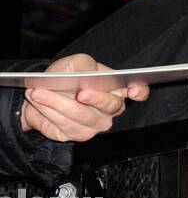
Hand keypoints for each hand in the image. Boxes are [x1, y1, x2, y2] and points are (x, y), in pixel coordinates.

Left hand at [20, 53, 148, 141]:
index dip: (139, 91)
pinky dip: (50, 112)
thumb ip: (86, 67)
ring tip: (39, 92)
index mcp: (117, 88)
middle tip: (80, 93)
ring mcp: (97, 124)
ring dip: (59, 103)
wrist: (40, 93)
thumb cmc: (65, 77)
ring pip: (84, 116)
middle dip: (96, 98)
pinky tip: (39, 102)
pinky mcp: (79, 134)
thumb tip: (90, 76)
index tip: (132, 90)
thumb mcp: (76, 63)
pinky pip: (67, 125)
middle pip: (112, 106)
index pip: (139, 91)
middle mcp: (111, 108)